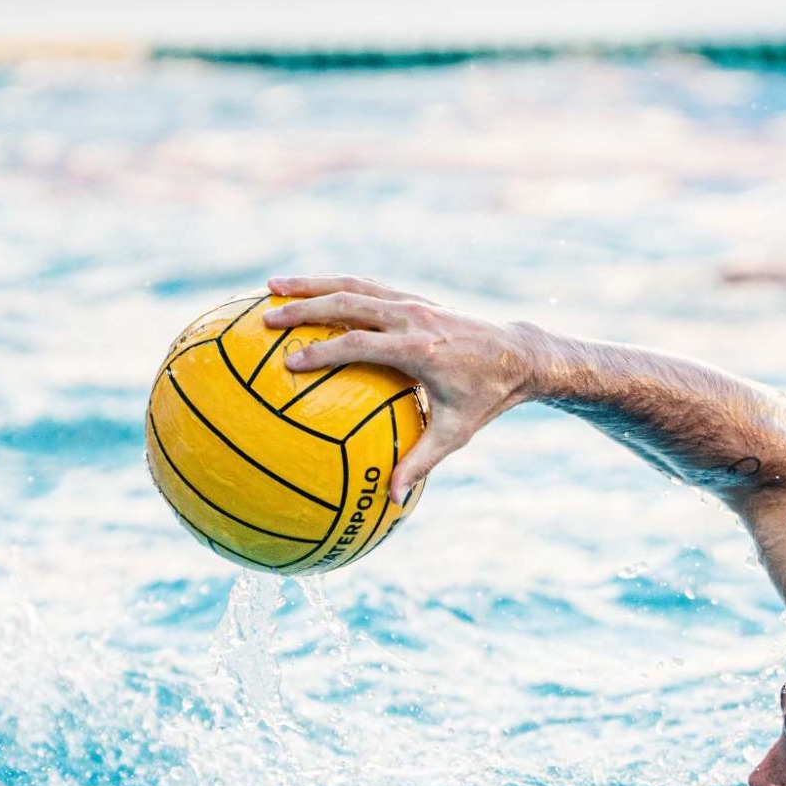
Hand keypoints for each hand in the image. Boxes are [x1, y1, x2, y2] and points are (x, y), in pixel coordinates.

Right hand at [265, 275, 543, 502]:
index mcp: (419, 350)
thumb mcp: (456, 433)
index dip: (323, 351)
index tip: (289, 363)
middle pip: (348, 303)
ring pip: (355, 286)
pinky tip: (309, 291)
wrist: (519, 354)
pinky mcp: (416, 298)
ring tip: (270, 288)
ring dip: (312, 284)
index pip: (360, 344)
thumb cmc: (486, 398)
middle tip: (265, 318)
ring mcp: (415, 302)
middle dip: (304, 308)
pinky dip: (336, 285)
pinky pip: (369, 287)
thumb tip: (393, 500)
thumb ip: (421, 462)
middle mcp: (414, 318)